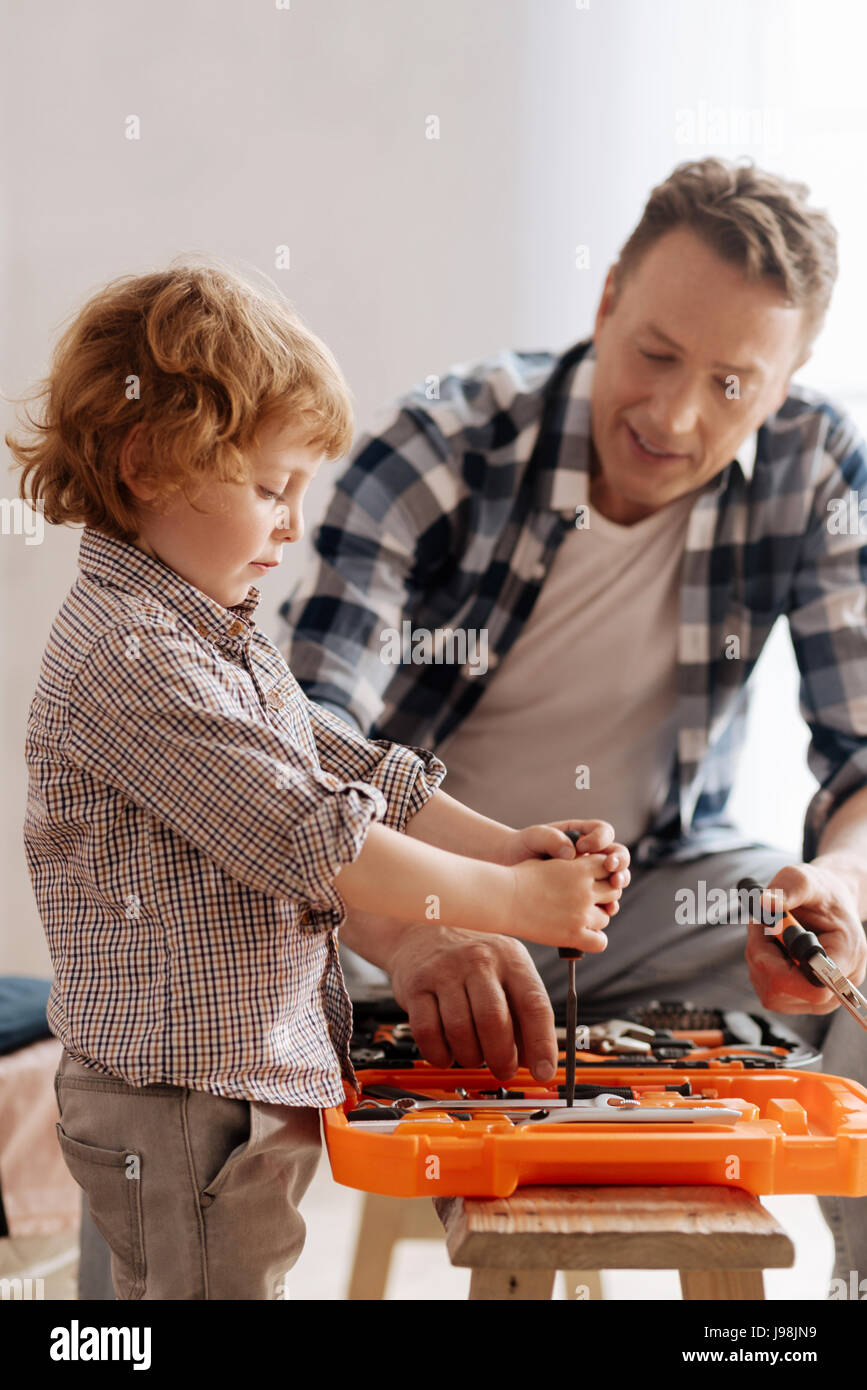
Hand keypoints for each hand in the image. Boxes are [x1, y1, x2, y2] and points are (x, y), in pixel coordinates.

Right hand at [386, 921, 558, 1082]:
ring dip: (470, 1057)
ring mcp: (444, 971)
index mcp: (511, 959)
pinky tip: (447, 1052)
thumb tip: (536, 1061)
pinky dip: (439, 1054)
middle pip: (494, 1020)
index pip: (534, 1004)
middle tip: (504, 1070)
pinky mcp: (416, 986)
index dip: (541, 1043)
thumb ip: (524, 1015)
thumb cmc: (472, 958)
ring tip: (474, 1056)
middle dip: (502, 1057)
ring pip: (460, 1030)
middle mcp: (478, 960)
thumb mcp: (508, 973)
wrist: (424, 930)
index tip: (544, 1071)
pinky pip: (427, 1032)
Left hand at [499, 819, 630, 916]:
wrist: (512, 869)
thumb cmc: (524, 847)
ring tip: (613, 886)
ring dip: (618, 884)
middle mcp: (594, 856)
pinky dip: (608, 905)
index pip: (605, 833)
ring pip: (616, 881)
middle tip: (610, 867)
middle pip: (619, 857)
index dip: (600, 839)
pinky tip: (604, 909)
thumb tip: (572, 852)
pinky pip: (605, 902)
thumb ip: (552, 839)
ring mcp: (593, 878)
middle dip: (619, 863)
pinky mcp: (589, 898)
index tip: (582, 847)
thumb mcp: (535, 838)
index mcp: (584, 836)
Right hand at [506, 851, 618, 948]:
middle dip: (603, 895)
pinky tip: (583, 937)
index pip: (609, 867)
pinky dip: (595, 940)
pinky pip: (600, 942)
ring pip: (606, 917)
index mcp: (580, 868)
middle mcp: (585, 890)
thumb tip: (577, 862)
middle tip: (588, 900)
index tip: (593, 878)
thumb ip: (569, 863)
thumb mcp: (547, 861)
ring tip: (578, 917)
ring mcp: (581, 914)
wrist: (502, 898)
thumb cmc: (518, 877)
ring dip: (596, 917)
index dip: (602, 873)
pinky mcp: (573, 935)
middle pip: (613, 892)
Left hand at [745, 859, 866, 1013]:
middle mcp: (836, 985)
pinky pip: (769, 991)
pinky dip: (761, 967)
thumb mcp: (806, 879)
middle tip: (762, 925)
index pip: (814, 988)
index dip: (780, 968)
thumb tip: (765, 903)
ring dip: (759, 959)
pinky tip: (770, 945)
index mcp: (847, 956)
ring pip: (771, 993)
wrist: (829, 902)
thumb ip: (789, 889)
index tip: (769, 932)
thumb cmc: (821, 892)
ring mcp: (819, 997)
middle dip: (762, 955)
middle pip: (783, 991)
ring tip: (769, 932)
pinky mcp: (802, 997)